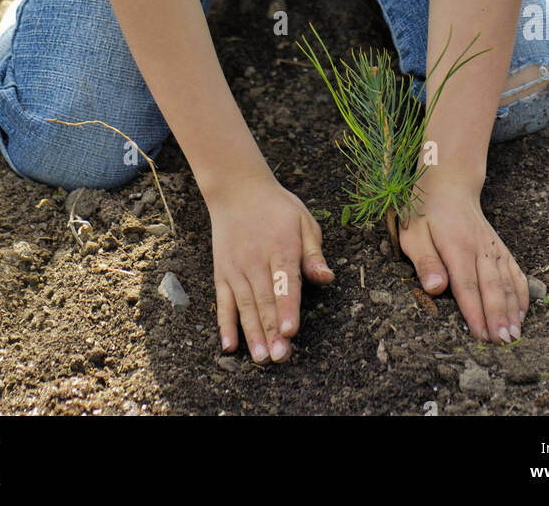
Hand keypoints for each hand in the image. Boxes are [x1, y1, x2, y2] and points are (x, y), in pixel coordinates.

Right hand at [206, 172, 334, 363]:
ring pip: (244, 305)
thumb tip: (327, 277)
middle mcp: (256, 260)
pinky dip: (225, 324)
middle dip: (272, 331)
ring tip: (261, 359)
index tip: (290, 331)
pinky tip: (230, 345)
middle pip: (265, 300)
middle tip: (280, 358)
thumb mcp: (303, 221)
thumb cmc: (277, 208)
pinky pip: (223, 302)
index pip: (285, 281)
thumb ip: (313, 253)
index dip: (287, 307)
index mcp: (281, 247)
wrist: (237, 189)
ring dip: (253, 334)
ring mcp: (236, 268)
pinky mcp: (221, 273)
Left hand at [398, 178, 528, 343]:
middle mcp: (480, 248)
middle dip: (498, 317)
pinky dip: (522, 293)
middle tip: (504, 343)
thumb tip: (435, 287)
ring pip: (507, 282)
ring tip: (516, 335)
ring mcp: (494, 248)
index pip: (467, 285)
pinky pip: (516, 272)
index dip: (474, 312)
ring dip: (512, 310)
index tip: (481, 335)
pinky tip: (523, 313)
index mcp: (456, 246)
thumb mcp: (413, 233)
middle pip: (492, 287)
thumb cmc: (426, 213)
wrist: (450, 186)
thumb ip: (425, 261)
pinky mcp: (501, 249)